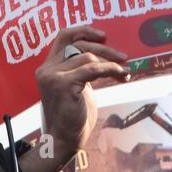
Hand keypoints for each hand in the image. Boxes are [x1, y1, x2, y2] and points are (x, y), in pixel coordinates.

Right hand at [20, 27, 129, 171]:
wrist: (64, 141)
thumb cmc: (73, 118)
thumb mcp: (76, 88)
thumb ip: (80, 71)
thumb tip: (102, 56)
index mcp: (47, 68)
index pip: (63, 37)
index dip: (82, 31)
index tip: (102, 34)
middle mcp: (47, 69)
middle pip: (79, 45)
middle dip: (104, 48)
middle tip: (123, 55)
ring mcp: (54, 76)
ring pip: (89, 57)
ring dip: (111, 63)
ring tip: (124, 72)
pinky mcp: (65, 84)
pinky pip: (93, 69)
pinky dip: (111, 70)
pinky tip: (122, 76)